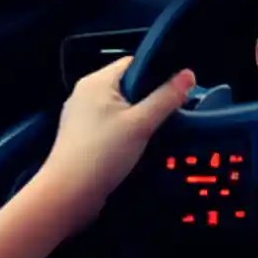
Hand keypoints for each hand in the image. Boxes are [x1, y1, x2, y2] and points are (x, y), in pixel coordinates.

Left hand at [34, 57, 194, 223]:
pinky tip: (136, 144)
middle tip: (171, 112)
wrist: (68, 195)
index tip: (176, 89)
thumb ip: (166, 97)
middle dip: (150, 96)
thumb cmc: (103, 153)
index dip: (157, 71)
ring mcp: (81, 115)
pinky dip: (125, 129)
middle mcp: (85, 92)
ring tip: (156, 130)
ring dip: (139, 115)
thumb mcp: (142, 123)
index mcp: (97, 81)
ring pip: (120, 105)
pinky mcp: (81, 135)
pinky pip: (110, 122)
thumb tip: (189, 74)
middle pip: (128, 84)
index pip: (133, 62)